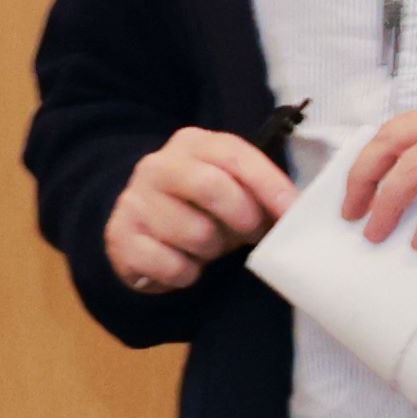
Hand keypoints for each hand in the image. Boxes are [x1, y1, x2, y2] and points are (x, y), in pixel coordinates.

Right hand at [99, 125, 294, 297]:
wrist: (138, 229)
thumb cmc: (198, 209)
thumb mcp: (230, 192)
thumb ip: (259, 194)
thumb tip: (295, 214)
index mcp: (191, 144)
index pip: (235, 155)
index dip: (269, 185)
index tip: (292, 213)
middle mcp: (158, 165)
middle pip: (212, 186)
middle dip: (242, 217)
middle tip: (252, 234)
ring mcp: (135, 200)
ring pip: (194, 233)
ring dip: (211, 250)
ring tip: (206, 247)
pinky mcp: (120, 238)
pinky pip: (171, 265)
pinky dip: (186, 273)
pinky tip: (182, 263)